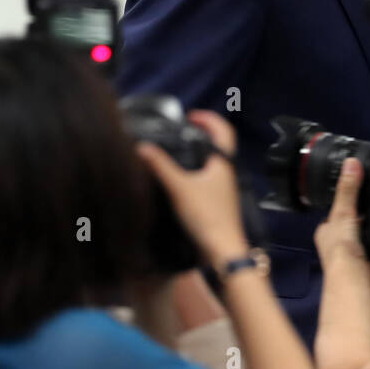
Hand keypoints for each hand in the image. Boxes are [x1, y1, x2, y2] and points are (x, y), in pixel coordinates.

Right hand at [138, 110, 247, 264]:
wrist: (223, 251)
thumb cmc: (207, 217)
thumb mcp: (179, 187)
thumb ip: (160, 166)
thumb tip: (142, 147)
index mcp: (224, 163)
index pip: (224, 131)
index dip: (208, 119)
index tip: (190, 117)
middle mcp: (227, 173)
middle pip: (218, 146)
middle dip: (200, 135)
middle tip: (180, 132)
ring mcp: (224, 189)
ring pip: (212, 164)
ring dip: (196, 155)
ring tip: (174, 153)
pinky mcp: (218, 203)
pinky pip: (207, 179)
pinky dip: (194, 172)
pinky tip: (178, 181)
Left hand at [314, 158, 367, 266]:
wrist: (355, 278)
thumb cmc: (341, 246)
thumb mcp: (343, 212)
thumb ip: (348, 190)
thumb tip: (351, 161)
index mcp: (327, 232)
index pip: (338, 213)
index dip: (349, 205)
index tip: (365, 193)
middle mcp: (339, 245)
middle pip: (357, 225)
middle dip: (369, 218)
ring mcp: (357, 256)